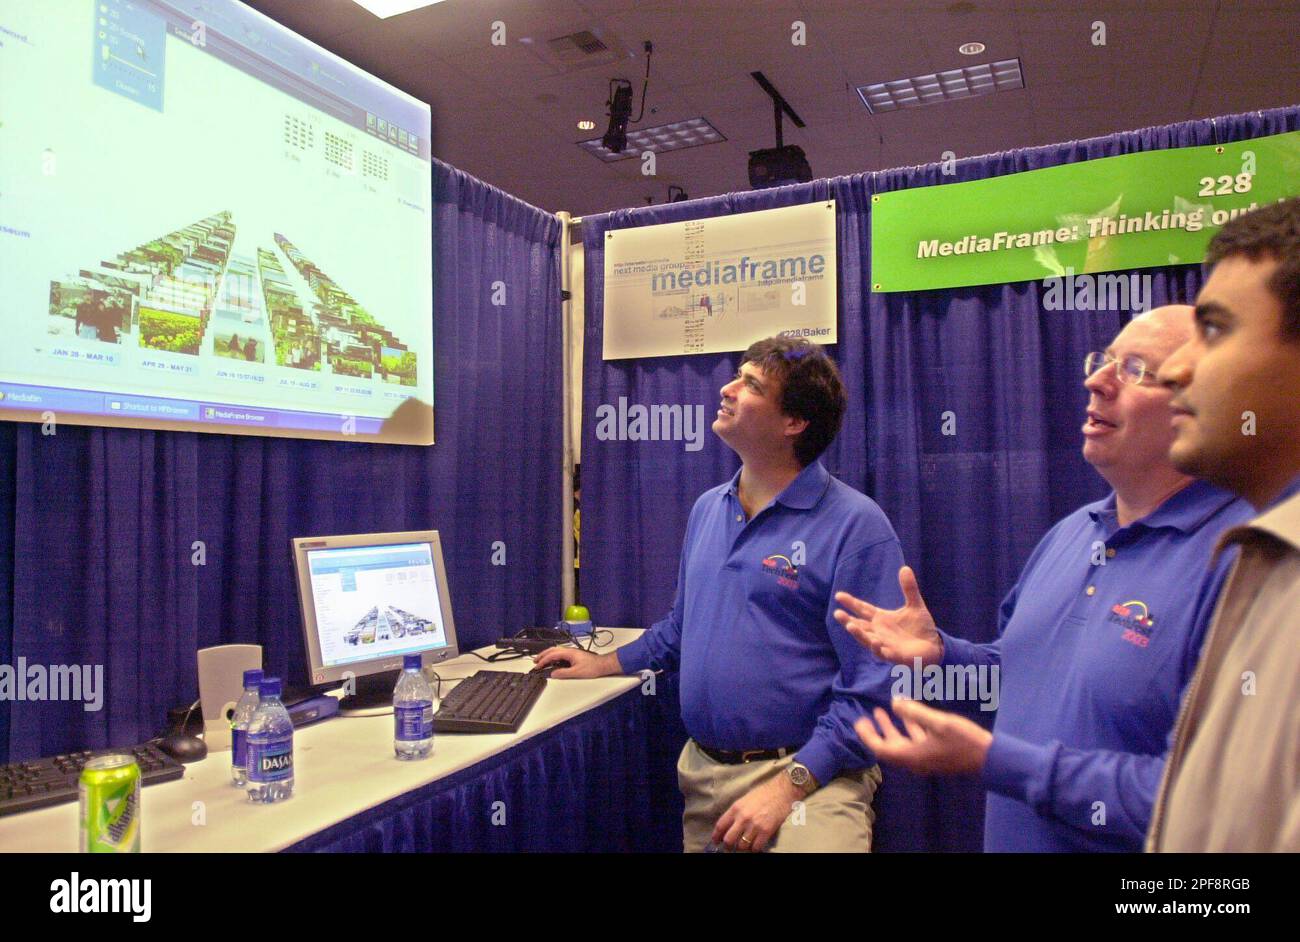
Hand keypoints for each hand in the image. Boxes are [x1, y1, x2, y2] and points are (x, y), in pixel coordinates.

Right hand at [532, 647, 619, 678]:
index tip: (538, 666)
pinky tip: (553, 661)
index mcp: (569, 653)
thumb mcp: (577, 673)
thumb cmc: (593, 667)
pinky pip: (560, 654)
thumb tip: (553, 674)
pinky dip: (553, 656)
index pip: (552, 655)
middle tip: (535, 661)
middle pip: (552, 650)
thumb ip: (564, 673)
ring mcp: (572, 652)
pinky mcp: (574, 655)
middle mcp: (570, 651)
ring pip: (556, 651)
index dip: (543, 660)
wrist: (603, 665)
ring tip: (542, 660)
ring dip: (547, 655)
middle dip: (542, 655)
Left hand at [711, 772, 802, 852]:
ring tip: (744, 847)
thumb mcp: (744, 800)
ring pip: (742, 846)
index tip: (716, 841)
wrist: (782, 791)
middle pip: (729, 839)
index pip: (720, 826)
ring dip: (742, 848)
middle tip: (729, 848)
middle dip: (728, 846)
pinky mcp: (766, 831)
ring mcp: (754, 825)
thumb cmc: (763, 794)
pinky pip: (756, 847)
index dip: (716, 836)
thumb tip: (728, 826)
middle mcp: (743, 818)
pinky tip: (755, 846)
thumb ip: (735, 813)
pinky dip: (754, 849)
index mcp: (735, 808)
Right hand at [834, 565, 942, 665]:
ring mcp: (885, 644)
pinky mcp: (894, 655)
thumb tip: (905, 568)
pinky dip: (878, 648)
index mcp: (881, 619)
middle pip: (860, 625)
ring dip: (858, 634)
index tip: (838, 595)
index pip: (863, 609)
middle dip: (848, 620)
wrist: (933, 647)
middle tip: (837, 613)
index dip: (851, 603)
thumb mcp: (915, 605)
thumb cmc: (921, 627)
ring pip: (867, 640)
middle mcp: (879, 631)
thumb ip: (909, 588)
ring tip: (850, 626)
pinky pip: (883, 653)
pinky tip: (876, 641)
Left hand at [854, 699, 991, 775]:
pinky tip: (910, 714)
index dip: (868, 735)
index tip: (859, 721)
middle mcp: (915, 760)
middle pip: (889, 747)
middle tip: (867, 715)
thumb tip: (894, 702)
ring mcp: (925, 758)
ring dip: (892, 728)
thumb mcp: (938, 722)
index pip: (880, 748)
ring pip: (902, 743)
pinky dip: (908, 729)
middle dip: (877, 730)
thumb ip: (914, 712)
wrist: (989, 758)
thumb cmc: (963, 740)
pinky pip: (914, 742)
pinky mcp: (935, 754)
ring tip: (882, 710)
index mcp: (912, 756)